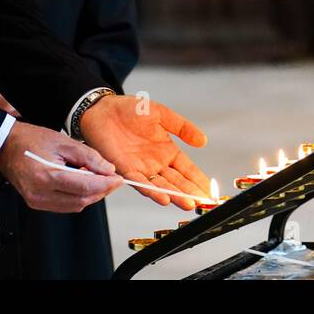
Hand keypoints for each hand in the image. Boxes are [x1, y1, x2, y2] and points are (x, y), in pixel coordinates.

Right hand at [0, 121, 122, 212]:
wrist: (5, 145)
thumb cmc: (29, 139)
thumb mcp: (63, 141)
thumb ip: (88, 156)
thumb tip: (108, 169)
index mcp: (46, 176)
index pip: (85, 187)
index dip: (106, 184)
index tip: (118, 179)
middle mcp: (40, 194)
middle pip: (82, 200)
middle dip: (101, 191)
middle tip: (112, 179)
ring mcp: (37, 201)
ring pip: (75, 206)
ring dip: (90, 195)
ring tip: (96, 178)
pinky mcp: (36, 203)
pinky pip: (64, 206)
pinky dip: (78, 197)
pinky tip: (81, 183)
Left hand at [79, 94, 209, 210]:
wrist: (103, 109)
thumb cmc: (130, 110)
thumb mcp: (162, 114)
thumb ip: (183, 127)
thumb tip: (203, 141)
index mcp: (167, 150)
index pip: (188, 169)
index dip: (199, 180)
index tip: (210, 192)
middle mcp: (156, 163)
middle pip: (178, 181)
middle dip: (191, 193)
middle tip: (203, 203)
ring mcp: (142, 168)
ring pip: (162, 186)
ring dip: (175, 196)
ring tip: (188, 204)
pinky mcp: (125, 169)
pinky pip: (140, 183)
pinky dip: (152, 191)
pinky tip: (163, 198)